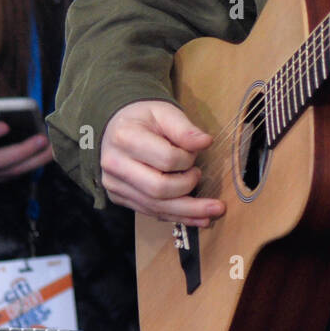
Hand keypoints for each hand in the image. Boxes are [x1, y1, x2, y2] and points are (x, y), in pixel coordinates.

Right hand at [100, 99, 223, 223]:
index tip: (195, 152)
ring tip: (214, 213)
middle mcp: (115, 164)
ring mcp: (115, 184)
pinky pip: (151, 211)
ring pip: (156, 206)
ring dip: (188, 212)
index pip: (166, 159)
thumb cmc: (143, 118)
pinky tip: (197, 218)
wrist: (116, 126)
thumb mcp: (164, 112)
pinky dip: (176, 216)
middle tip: (202, 177)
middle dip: (189, 190)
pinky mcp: (120, 197)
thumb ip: (184, 128)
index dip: (187, 159)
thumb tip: (205, 143)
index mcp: (125, 137)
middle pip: (159, 189)